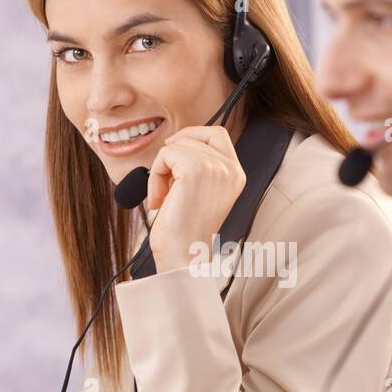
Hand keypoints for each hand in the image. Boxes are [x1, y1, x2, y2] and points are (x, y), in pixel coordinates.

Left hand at [146, 125, 245, 272]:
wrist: (184, 257)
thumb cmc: (186, 231)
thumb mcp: (200, 191)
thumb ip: (198, 167)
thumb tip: (174, 144)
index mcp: (236, 174)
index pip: (217, 134)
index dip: (191, 137)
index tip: (172, 158)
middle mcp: (231, 169)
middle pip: (195, 136)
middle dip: (173, 153)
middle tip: (165, 180)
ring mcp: (215, 168)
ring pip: (176, 145)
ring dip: (161, 170)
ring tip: (163, 197)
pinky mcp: (195, 170)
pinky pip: (165, 155)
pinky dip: (155, 175)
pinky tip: (158, 199)